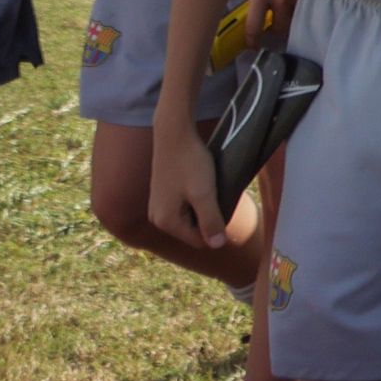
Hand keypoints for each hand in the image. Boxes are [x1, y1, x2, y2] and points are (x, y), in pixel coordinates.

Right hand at [147, 125, 230, 249]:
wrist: (174, 135)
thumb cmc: (190, 163)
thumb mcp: (204, 194)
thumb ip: (211, 221)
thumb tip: (217, 245)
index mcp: (165, 222)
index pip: (199, 241)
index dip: (217, 228)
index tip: (223, 205)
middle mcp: (157, 218)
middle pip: (194, 231)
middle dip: (209, 218)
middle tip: (216, 194)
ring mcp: (158, 206)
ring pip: (191, 218)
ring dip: (204, 208)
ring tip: (209, 187)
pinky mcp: (162, 195)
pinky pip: (185, 207)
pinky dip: (196, 199)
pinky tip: (202, 183)